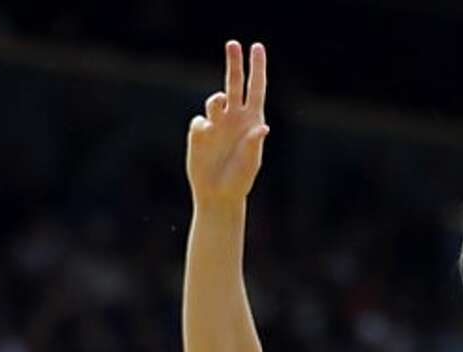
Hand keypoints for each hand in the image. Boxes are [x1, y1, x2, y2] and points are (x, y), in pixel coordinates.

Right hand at [187, 41, 268, 206]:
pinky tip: (205, 139)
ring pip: (215, 99)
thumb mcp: (250, 164)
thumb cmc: (238, 182)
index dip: (257, 68)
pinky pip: (200, 121)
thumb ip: (254, 144)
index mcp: (251, 122)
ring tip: (218, 108)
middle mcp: (234, 118)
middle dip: (234, 63)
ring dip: (216, 101)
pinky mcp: (200, 132)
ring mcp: (217, 124)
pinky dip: (202, 127)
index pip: (256, 90)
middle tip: (233, 44)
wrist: (217, 196)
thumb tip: (262, 127)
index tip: (257, 47)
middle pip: (234, 83)